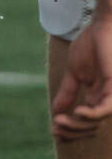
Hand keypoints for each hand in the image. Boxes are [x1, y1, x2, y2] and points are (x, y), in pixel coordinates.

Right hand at [52, 15, 111, 138]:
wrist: (102, 27)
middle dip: (72, 131)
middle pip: (92, 126)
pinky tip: (76, 111)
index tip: (53, 131)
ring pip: (97, 121)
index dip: (71, 129)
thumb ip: (68, 92)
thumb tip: (56, 111)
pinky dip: (91, 114)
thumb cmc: (92, 45)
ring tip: (59, 120)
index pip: (86, 121)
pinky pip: (105, 109)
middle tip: (54, 128)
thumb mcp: (74, 73)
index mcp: (99, 96)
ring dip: (77, 125)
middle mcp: (107, 98)